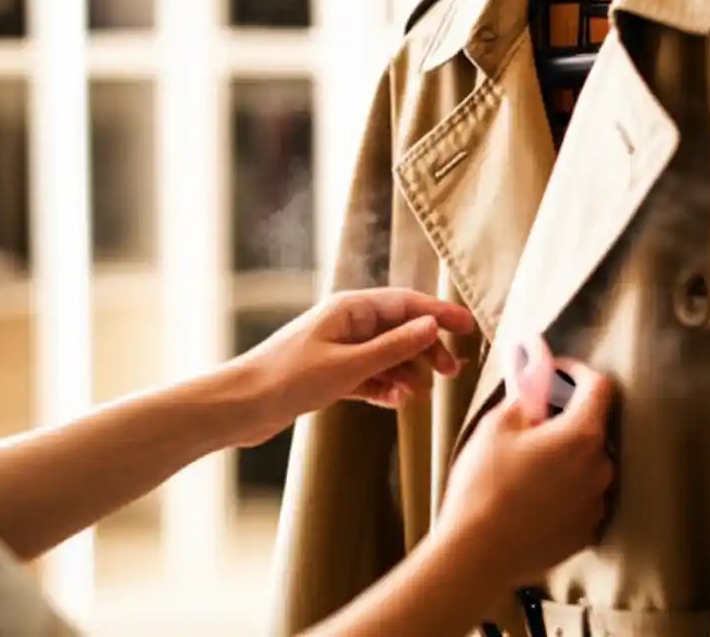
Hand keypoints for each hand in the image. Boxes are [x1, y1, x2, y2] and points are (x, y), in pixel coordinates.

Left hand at [228, 288, 475, 446]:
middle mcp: (346, 323)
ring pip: (387, 355)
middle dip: (428, 349)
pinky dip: (385, 387)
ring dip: (407, 372)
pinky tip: (395, 401)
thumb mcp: (350, 365)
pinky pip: (369, 375)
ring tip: (420, 395)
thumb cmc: (288, 379)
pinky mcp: (329, 373)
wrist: (240, 406)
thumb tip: (432, 325)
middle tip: (452, 373)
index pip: (407, 303)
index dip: (441, 313)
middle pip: (401, 329)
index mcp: (350, 309)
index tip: (470, 327)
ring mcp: (338, 348)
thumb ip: (394, 346)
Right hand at [436, 357, 615, 591]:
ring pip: (588, 463)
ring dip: (566, 455)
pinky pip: (582, 496)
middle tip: (531, 421)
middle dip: (567, 417)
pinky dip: (566, 488)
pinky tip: (533, 495)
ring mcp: (596, 502)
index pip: (599, 386)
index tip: (556, 371)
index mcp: (582, 434)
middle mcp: (601, 467)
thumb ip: (526, 393)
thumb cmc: (484, 487)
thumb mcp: (497, 426)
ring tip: (527, 465)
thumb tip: (536, 372)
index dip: (577, 372)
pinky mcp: (587, 530)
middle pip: (593, 427)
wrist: (477, 555)